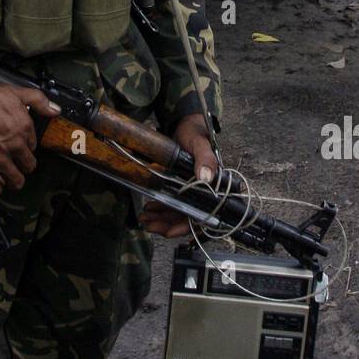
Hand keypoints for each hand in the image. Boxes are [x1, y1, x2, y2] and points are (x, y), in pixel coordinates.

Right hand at [0, 84, 59, 197]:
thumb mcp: (12, 91)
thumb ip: (37, 100)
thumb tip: (55, 110)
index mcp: (23, 127)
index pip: (33, 145)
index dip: (25, 146)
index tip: (19, 146)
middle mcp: (15, 145)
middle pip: (28, 165)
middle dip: (23, 165)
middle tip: (15, 163)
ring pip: (15, 181)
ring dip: (12, 179)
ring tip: (6, 176)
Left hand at [139, 114, 218, 238]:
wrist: (187, 125)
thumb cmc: (196, 134)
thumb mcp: (200, 144)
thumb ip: (205, 159)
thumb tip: (205, 177)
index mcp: (214, 187)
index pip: (203, 216)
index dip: (186, 226)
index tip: (169, 233)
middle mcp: (204, 193)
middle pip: (187, 217)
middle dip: (167, 224)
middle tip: (148, 224)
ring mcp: (192, 191)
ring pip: (178, 212)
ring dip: (161, 218)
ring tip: (144, 218)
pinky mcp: (181, 187)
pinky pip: (172, 203)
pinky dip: (160, 207)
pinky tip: (148, 208)